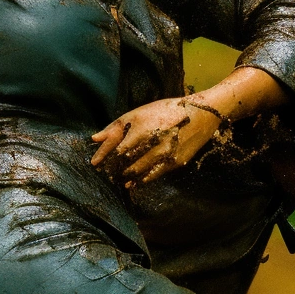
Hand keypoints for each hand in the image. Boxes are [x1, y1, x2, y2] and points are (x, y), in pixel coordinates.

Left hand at [91, 96, 222, 185]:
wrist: (200, 115)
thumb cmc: (166, 111)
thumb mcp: (139, 113)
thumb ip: (116, 127)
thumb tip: (94, 138)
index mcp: (142, 128)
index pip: (117, 148)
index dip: (104, 157)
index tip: (95, 164)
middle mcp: (153, 143)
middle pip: (126, 162)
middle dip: (114, 169)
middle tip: (106, 174)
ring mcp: (164, 154)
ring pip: (139, 171)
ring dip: (126, 177)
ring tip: (118, 180)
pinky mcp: (174, 162)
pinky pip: (154, 174)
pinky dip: (143, 179)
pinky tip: (135, 182)